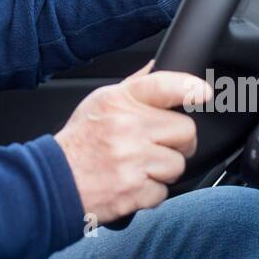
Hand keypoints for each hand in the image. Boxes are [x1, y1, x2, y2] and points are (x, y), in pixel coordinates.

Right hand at [54, 60, 212, 224]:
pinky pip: (163, 191)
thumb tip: (157, 66)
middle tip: (159, 144)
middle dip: (178, 141)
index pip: (164, 86)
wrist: (56, 179)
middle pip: (185, 130)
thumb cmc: (81, 140)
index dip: (190, 88)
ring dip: (164, 169)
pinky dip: (151, 191)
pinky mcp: (135, 191)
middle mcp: (128, 128)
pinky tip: (133, 182)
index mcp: (120, 101)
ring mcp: (133, 160)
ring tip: (141, 166)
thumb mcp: (100, 102)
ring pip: (177, 164)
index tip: (203, 93)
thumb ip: (134, 86)